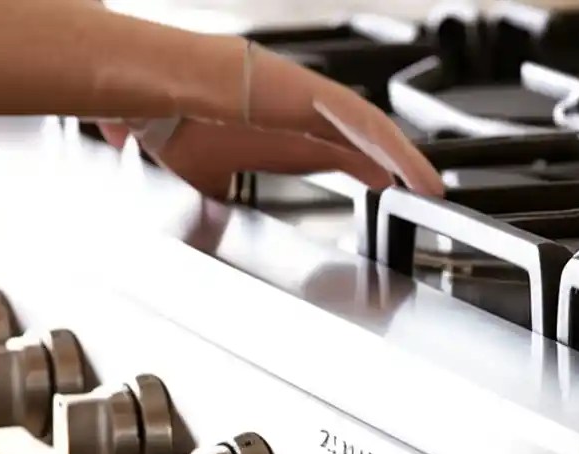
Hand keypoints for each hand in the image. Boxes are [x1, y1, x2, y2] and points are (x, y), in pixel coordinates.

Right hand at [101, 45, 443, 199]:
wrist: (147, 91)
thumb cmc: (171, 122)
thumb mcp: (206, 181)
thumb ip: (221, 202)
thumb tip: (212, 237)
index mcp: (281, 130)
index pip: (337, 148)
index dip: (366, 167)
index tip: (388, 191)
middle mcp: (299, 111)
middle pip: (362, 139)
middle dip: (396, 165)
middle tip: (424, 192)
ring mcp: (306, 98)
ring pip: (370, 130)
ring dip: (403, 160)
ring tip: (431, 189)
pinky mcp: (309, 93)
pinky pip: (363, 122)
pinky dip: (392, 149)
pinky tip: (412, 173)